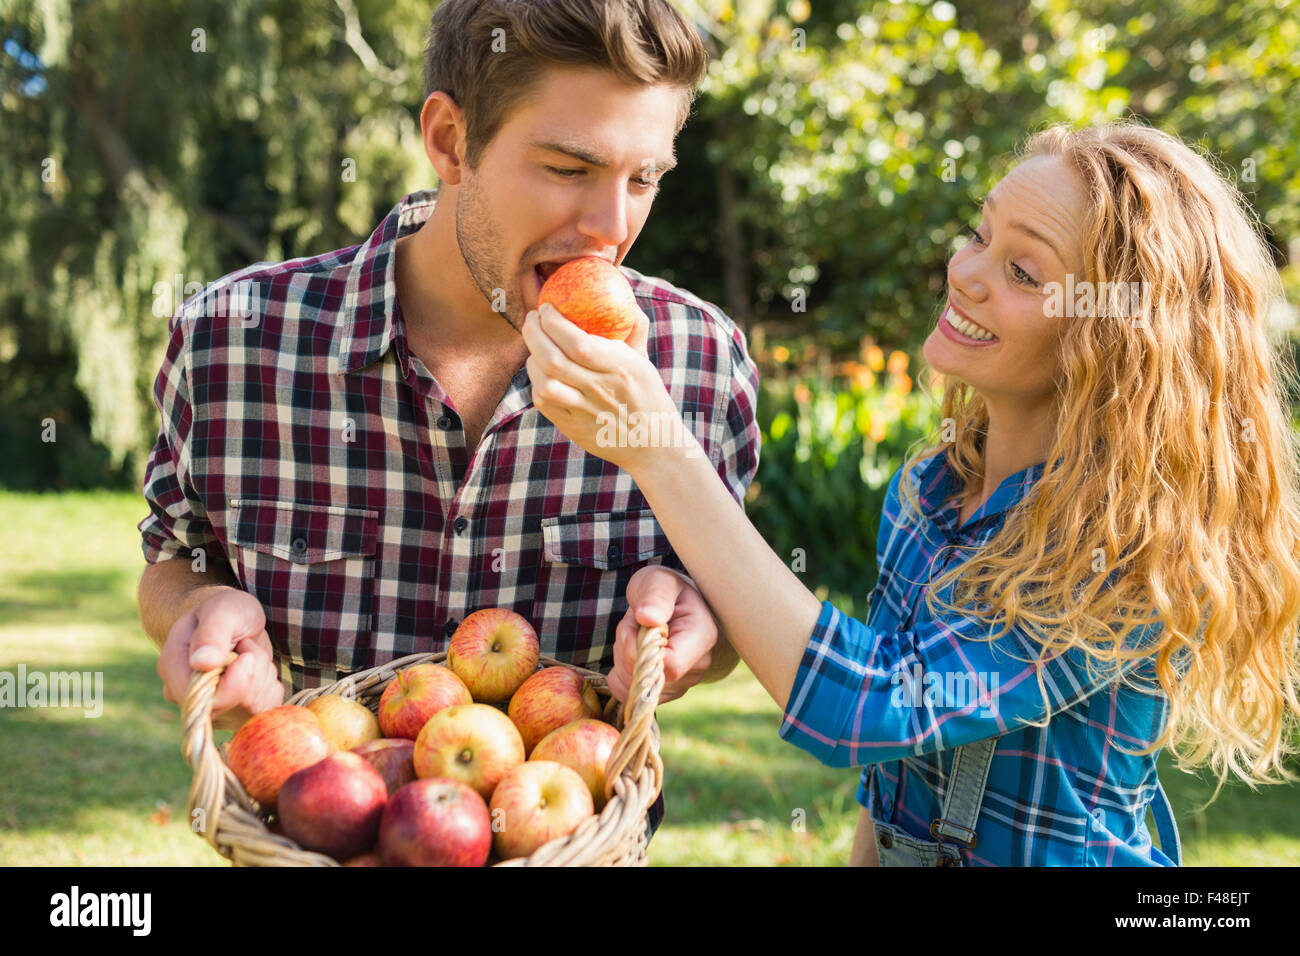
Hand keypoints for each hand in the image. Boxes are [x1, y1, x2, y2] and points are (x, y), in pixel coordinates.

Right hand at [156, 588, 283, 730]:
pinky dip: (270, 688)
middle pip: (229, 705)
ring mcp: (209, 709)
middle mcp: (185, 695)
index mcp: (172, 667)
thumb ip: (211, 634)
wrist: (237, 622)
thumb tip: (202, 663)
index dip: (232, 683)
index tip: (248, 655)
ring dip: (262, 677)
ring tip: (250, 654)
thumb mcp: (222, 610)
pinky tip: (259, 669)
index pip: (200, 698)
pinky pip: (263, 710)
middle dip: (252, 674)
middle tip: (248, 646)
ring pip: (250, 708)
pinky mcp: (233, 715)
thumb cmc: (226, 611)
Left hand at [522, 303, 693, 474]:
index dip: (555, 323)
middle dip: (534, 334)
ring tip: (535, 345)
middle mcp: (601, 390)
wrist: (653, 445)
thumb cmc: (648, 396)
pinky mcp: (572, 428)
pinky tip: (540, 371)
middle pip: (553, 360)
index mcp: (621, 369)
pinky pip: (544, 403)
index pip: (579, 343)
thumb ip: (634, 330)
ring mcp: (585, 412)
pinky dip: (536, 382)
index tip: (546, 308)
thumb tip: (624, 299)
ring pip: (544, 383)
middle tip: (532, 318)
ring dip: (532, 359)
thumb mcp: (645, 362)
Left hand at [607, 566, 719, 704]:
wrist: (668, 603)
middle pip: (650, 678)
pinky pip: (628, 692)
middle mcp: (699, 665)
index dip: (641, 648)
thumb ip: (656, 596)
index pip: (671, 665)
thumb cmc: (664, 589)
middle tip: (634, 623)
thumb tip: (648, 617)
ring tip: (635, 634)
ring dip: (623, 659)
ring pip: (635, 686)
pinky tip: (631, 651)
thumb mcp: (658, 581)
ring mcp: (684, 682)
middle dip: (628, 650)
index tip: (636, 622)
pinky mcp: (666, 692)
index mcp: (703, 636)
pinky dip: (620, 672)